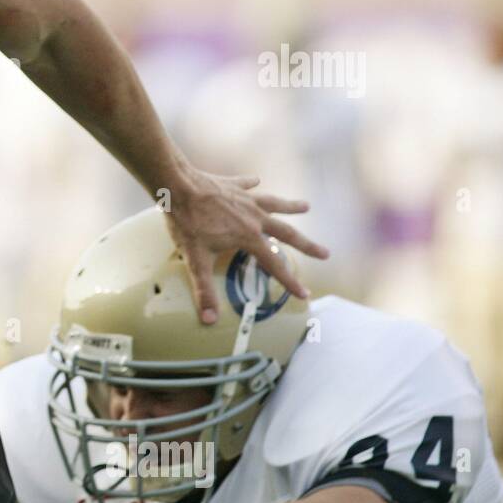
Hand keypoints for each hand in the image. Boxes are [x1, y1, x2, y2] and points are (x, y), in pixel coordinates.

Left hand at [163, 168, 329, 322]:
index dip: (289, 281)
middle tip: (325, 253)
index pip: (274, 265)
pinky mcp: (232, 186)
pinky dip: (252, 185)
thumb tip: (209, 320)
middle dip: (307, 245)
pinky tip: (257, 181)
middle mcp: (254, 217)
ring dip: (291, 206)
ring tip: (306, 206)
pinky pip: (247, 185)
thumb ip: (204, 290)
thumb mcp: (195, 260)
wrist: (177, 187)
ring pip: (274, 204)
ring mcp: (245, 200)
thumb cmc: (187, 223)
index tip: (305, 294)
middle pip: (286, 232)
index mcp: (248, 237)